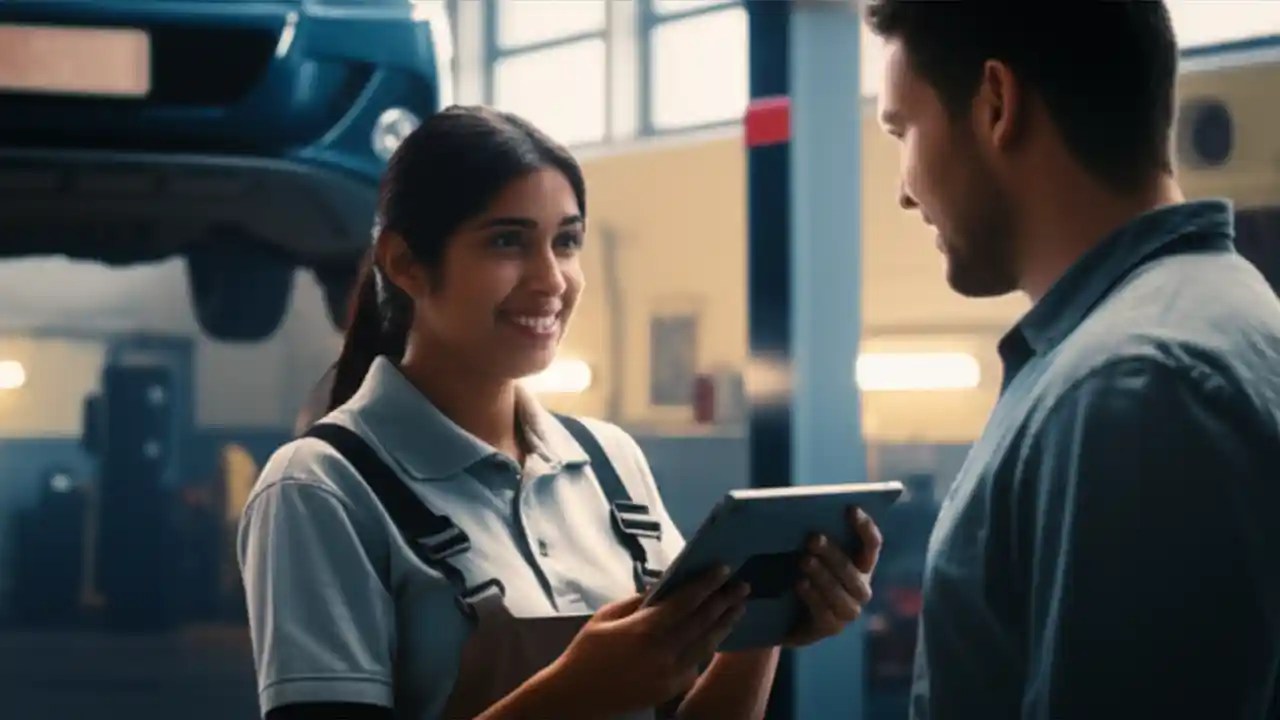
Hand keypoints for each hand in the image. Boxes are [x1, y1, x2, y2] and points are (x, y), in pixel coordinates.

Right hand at [544, 566, 751, 715]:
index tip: (724, 569)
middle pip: (703, 622)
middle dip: (725, 602)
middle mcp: (662, 653)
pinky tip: (716, 633)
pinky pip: (695, 663)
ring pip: (706, 645)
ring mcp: (669, 675)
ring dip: (724, 624)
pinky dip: (707, 646)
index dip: (707, 584)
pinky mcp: (671, 689)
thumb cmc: (587, 651)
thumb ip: (639, 601)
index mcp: (644, 630)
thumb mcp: (607, 616)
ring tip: (738, 608)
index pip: (686, 601)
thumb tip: (665, 584)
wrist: (578, 697)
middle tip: (743, 586)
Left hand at [784, 506, 882, 646]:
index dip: (865, 527)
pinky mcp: (831, 628)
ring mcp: (848, 611)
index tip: (851, 509)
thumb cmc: (802, 573)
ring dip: (822, 575)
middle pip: (853, 570)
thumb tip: (804, 507)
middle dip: (833, 553)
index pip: (872, 545)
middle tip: (813, 538)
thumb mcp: (810, 552)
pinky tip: (800, 584)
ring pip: (840, 593)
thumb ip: (817, 537)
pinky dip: (812, 597)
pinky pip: (825, 613)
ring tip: (804, 560)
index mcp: (862, 565)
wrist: (785, 615)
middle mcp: (861, 588)